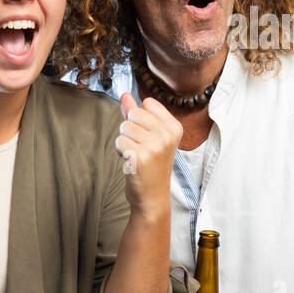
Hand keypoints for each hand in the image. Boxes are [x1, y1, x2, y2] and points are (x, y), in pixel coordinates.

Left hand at [116, 92, 181, 221]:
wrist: (152, 197)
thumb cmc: (151, 165)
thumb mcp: (151, 137)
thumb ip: (137, 113)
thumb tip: (124, 95)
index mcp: (174, 127)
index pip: (147, 103)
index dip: (141, 117)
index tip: (148, 135)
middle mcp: (167, 135)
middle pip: (134, 113)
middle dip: (130, 129)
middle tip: (140, 147)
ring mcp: (154, 146)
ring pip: (124, 127)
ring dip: (125, 141)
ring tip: (136, 155)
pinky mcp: (139, 157)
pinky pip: (119, 142)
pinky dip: (121, 152)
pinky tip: (131, 162)